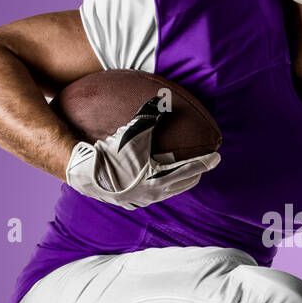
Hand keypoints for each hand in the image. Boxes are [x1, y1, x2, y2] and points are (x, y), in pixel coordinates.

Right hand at [65, 95, 219, 208]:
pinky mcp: (127, 203)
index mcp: (160, 177)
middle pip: (183, 184)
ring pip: (167, 193)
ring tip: (181, 176)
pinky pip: (149, 197)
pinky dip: (157, 189)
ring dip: (177, 184)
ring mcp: (141, 200)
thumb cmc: (111, 152)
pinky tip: (153, 185)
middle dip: (194, 174)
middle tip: (202, 167)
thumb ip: (150, 114)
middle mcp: (154, 192)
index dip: (205, 162)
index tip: (217, 157)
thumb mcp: (133, 131)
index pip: (191, 168)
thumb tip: (163, 99)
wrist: (85, 174)